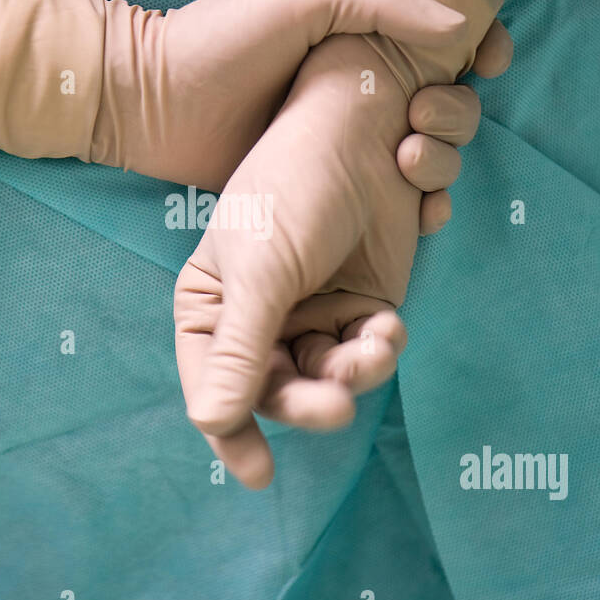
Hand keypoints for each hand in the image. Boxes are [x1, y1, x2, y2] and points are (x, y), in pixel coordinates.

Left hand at [93, 0, 496, 192]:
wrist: (148, 105)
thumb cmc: (217, 44)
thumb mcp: (299, 0)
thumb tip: (461, 26)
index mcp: (362, 40)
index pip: (445, 42)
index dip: (481, 49)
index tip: (489, 59)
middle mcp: (363, 93)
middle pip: (449, 105)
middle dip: (459, 112)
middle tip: (423, 117)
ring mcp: (346, 147)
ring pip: (429, 158)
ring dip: (444, 162)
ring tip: (411, 162)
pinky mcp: (327, 196)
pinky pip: (393, 206)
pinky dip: (420, 207)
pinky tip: (419, 212)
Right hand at [174, 32, 491, 487]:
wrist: (367, 124)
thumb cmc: (293, 186)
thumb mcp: (261, 272)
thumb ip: (241, 350)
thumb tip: (210, 423)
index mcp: (213, 307)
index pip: (212, 388)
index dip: (231, 436)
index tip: (259, 475)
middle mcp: (259, 317)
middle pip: (279, 392)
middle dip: (312, 400)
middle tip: (339, 403)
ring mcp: (312, 310)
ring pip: (332, 377)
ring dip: (357, 371)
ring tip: (378, 342)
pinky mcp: (363, 299)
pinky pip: (370, 349)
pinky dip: (383, 345)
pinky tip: (390, 323)